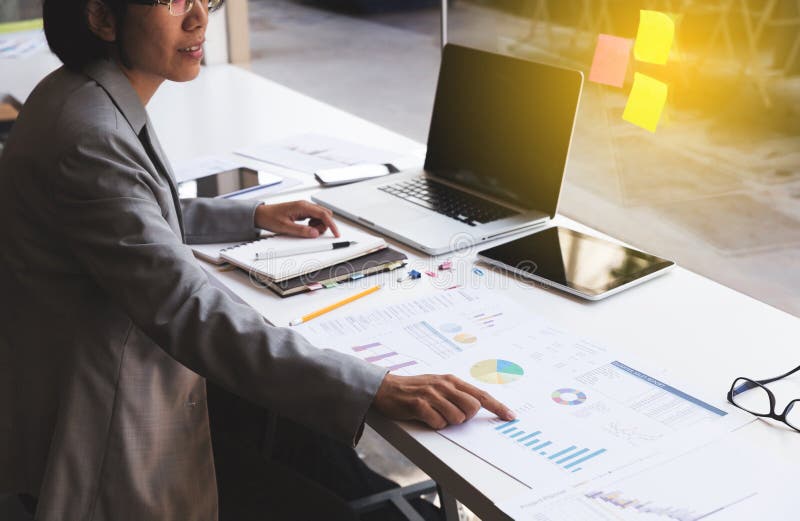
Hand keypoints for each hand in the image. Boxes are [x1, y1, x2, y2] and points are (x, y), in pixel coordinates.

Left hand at [255, 201, 339, 237]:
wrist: (260, 214)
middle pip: (325, 213)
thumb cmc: (270, 217)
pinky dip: (314, 224)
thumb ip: (301, 230)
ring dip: (319, 225)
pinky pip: (314, 217)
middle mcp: (305, 205)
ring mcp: (304, 208)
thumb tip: (315, 233)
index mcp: (302, 206)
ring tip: (308, 230)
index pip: (323, 214)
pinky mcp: (302, 211)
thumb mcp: (285, 227)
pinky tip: (306, 228)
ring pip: (321, 216)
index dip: (332, 225)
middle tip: (316, 233)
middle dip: (325, 225)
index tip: (336, 233)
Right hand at [371, 373, 514, 429]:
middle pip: (472, 409)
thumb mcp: (438, 386)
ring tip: (433, 414)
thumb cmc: (414, 390)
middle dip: (464, 418)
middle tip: (448, 414)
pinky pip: (438, 422)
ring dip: (446, 422)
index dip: (498, 407)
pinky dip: (434, 424)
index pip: (481, 395)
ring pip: (456, 418)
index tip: (511, 416)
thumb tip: (476, 407)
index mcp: (452, 380)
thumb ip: (457, 394)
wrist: (385, 388)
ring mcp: (432, 394)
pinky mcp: (419, 404)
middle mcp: (444, 385)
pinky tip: (425, 417)